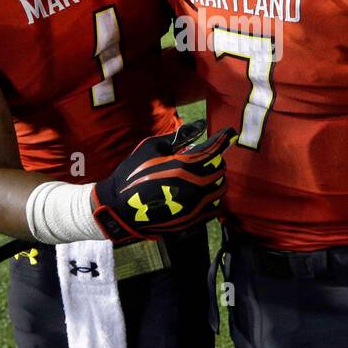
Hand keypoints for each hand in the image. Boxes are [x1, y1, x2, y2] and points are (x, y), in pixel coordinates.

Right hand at [91, 120, 235, 243]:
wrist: (119, 208)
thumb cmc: (133, 174)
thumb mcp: (151, 148)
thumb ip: (177, 138)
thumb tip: (197, 126)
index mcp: (182, 166)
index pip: (213, 150)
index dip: (222, 140)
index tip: (228, 134)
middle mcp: (193, 187)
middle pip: (219, 169)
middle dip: (214, 160)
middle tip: (204, 157)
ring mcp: (194, 206)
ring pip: (220, 189)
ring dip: (215, 179)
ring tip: (202, 175)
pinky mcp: (192, 221)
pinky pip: (214, 207)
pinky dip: (212, 197)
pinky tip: (200, 192)